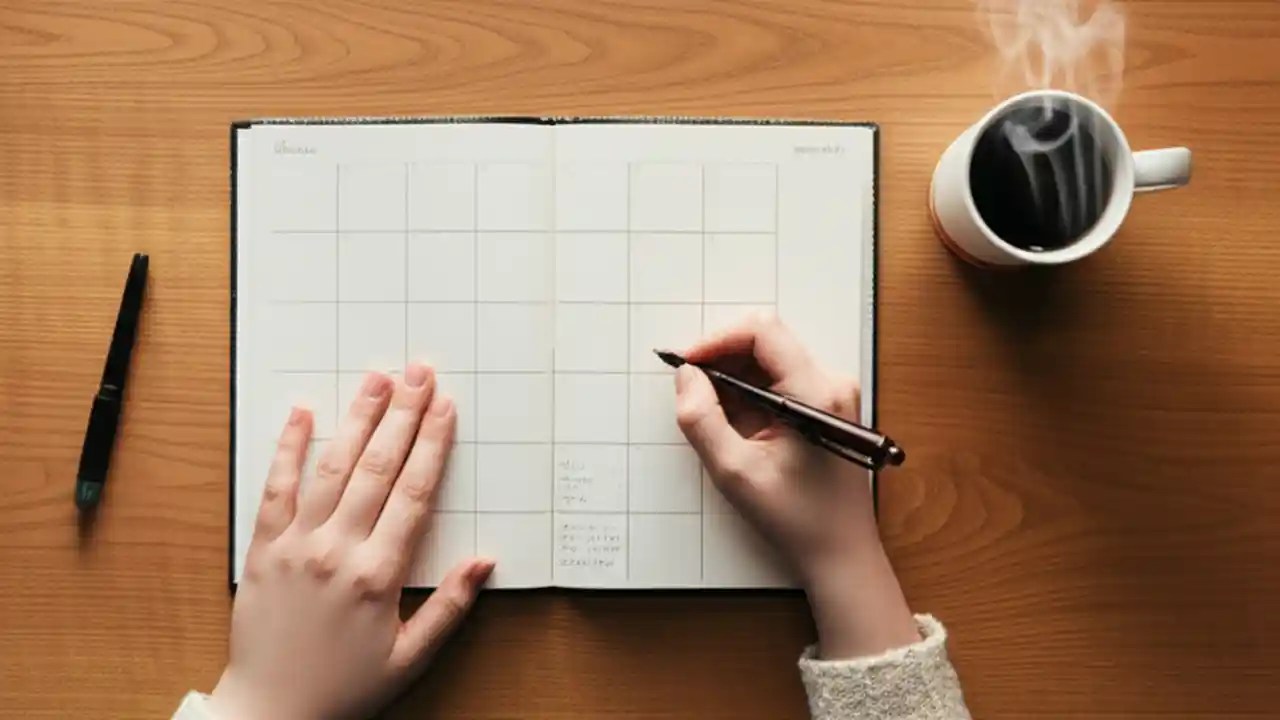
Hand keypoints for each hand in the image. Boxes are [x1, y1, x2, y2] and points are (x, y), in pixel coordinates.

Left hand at [210, 364, 493, 719]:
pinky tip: (302, 413)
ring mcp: (297, 545)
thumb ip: (449, 606)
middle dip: (402, 414)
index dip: (432, 444)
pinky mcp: (263, 549)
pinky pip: (275, 489)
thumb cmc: (344, 690)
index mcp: (378, 575)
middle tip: (418, 371)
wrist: (269, 713)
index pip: (414, 493)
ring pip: (332, 467)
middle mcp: (338, 549)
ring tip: (376, 379)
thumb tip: (485, 561)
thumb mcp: (410, 658)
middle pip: (377, 467)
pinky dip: (288, 448)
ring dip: (357, 419)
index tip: (444, 405)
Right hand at [674, 314, 919, 658]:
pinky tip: (734, 423)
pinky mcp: (825, 406)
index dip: (716, 339)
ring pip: (769, 359)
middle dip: (721, 358)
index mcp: (816, 392)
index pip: (762, 331)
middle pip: (766, 341)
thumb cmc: (797, 519)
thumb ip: (702, 419)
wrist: (840, 553)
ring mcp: (831, 393)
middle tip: (691, 389)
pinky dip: (748, 392)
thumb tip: (686, 377)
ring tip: (711, 413)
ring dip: (733, 377)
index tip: (686, 365)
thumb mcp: (735, 472)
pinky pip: (779, 379)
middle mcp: (831, 382)